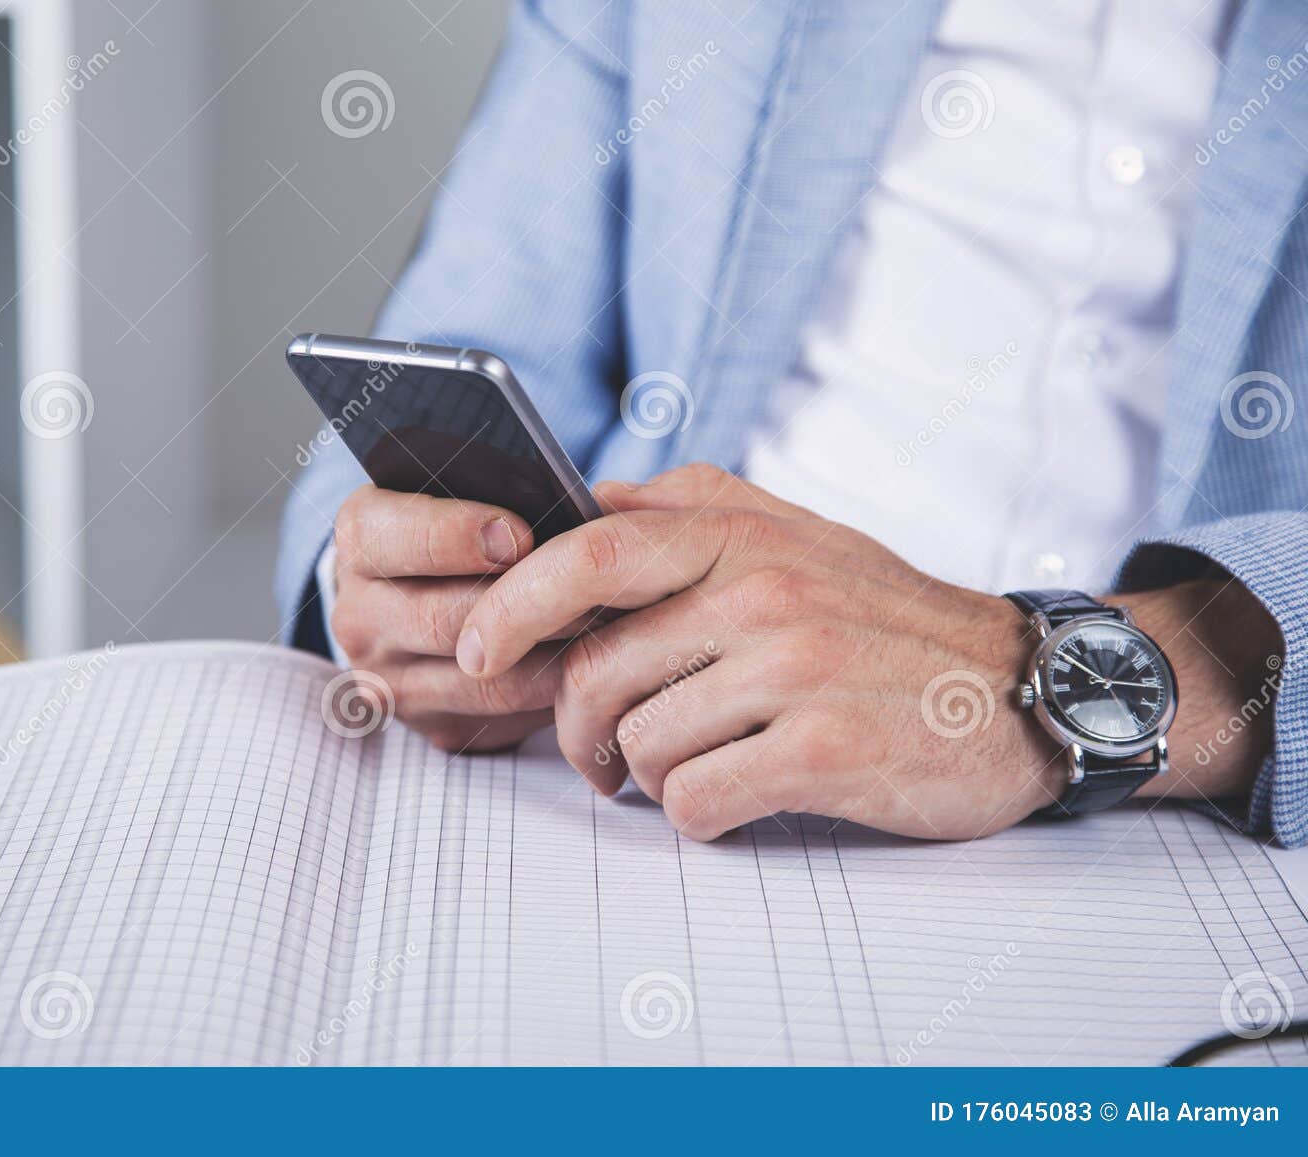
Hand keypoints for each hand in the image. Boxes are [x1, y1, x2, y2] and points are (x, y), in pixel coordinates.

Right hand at [329, 485, 582, 751]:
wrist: (426, 598)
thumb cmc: (463, 529)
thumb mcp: (462, 492)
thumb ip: (499, 491)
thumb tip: (575, 508)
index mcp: (361, 538)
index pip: (389, 536)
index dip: (457, 534)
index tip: (519, 534)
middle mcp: (359, 614)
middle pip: (441, 620)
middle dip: (524, 605)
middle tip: (593, 587)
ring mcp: (389, 679)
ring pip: (481, 678)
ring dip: (553, 653)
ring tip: (611, 625)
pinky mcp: (430, 724)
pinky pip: (503, 716)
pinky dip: (553, 692)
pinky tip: (592, 664)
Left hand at [454, 464, 1058, 839]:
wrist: (1021, 686)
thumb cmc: (885, 619)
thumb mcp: (791, 533)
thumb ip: (685, 514)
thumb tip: (574, 508)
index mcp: (739, 530)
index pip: (586, 551)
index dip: (509, 605)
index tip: (474, 652)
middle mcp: (762, 587)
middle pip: (598, 664)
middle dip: (571, 727)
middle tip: (592, 756)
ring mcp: (795, 666)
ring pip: (644, 742)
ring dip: (647, 777)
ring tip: (687, 771)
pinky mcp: (826, 747)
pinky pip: (698, 799)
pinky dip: (696, 814)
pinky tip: (729, 799)